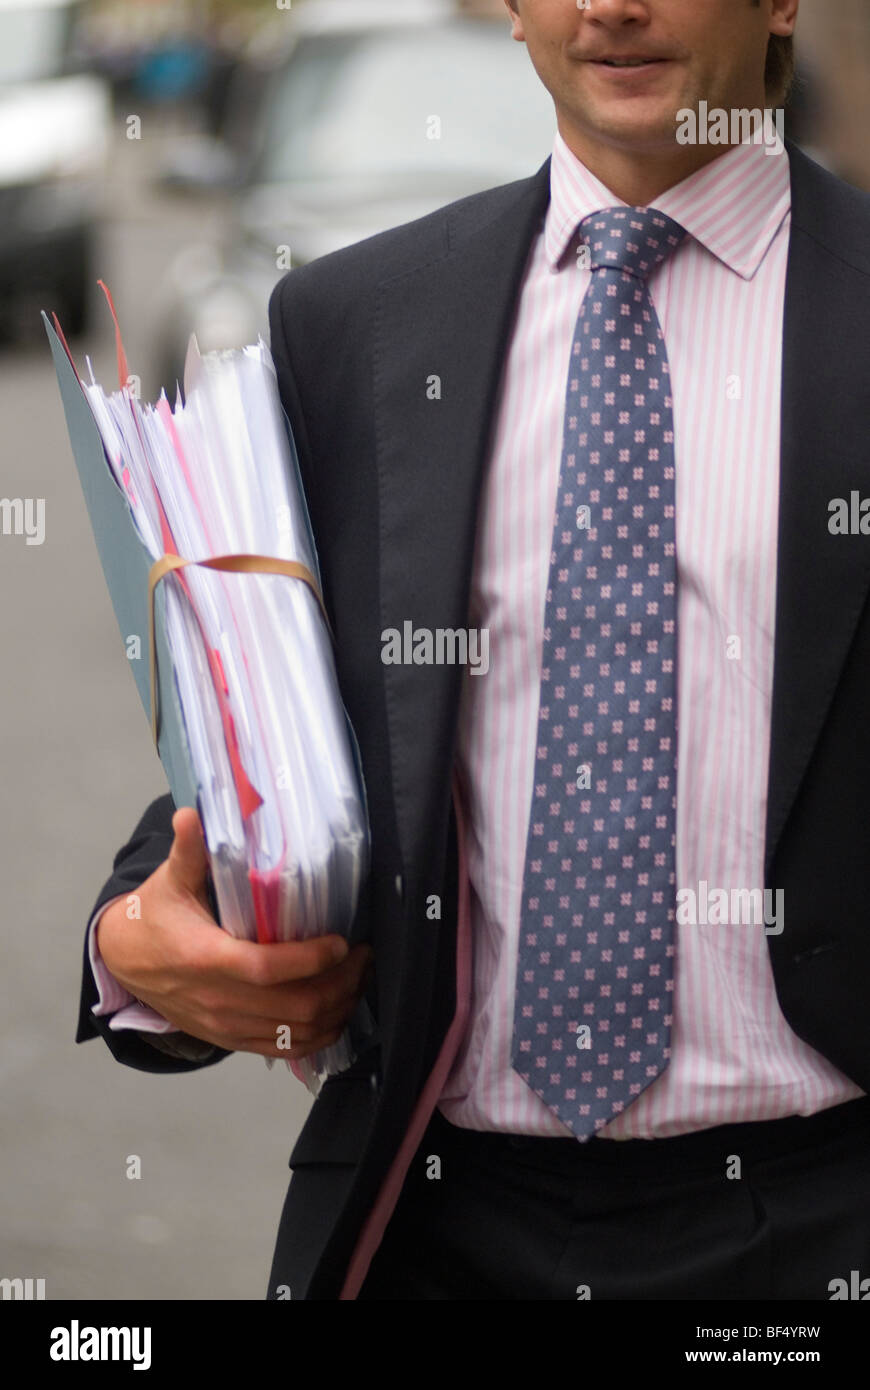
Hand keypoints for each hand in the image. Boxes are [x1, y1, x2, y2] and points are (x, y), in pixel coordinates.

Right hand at [96, 807, 372, 1060]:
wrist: (124, 963)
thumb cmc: (154, 917)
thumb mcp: (169, 881)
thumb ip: (189, 851)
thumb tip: (192, 814)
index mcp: (205, 959)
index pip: (266, 970)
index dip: (311, 960)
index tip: (342, 941)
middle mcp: (218, 1000)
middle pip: (295, 1007)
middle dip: (340, 983)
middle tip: (363, 954)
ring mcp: (226, 1026)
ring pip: (297, 1032)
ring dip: (338, 1008)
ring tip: (358, 976)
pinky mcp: (231, 1039)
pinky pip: (285, 1049)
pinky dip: (320, 1033)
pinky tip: (338, 1007)